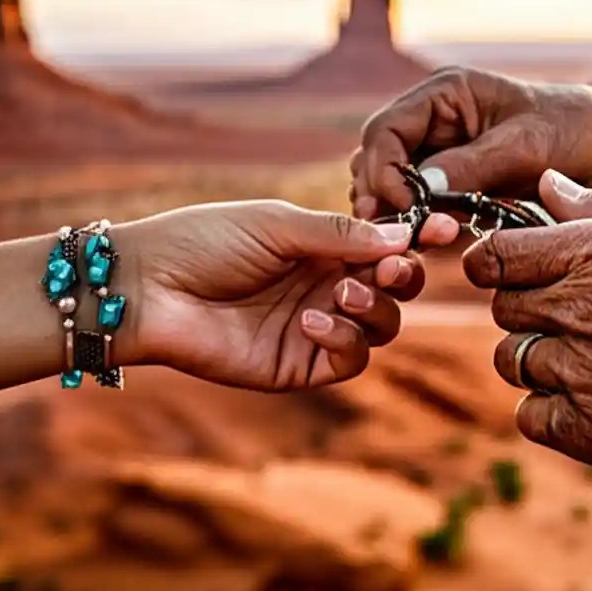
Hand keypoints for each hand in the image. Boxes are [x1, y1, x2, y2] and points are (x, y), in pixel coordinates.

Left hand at [121, 201, 458, 390]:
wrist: (146, 288)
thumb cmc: (203, 241)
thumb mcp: (277, 224)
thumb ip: (341, 234)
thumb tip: (404, 234)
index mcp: (321, 246)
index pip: (384, 246)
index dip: (416, 239)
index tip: (444, 227)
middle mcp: (324, 286)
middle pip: (395, 290)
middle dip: (404, 277)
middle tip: (393, 268)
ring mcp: (314, 328)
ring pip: (381, 327)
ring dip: (376, 309)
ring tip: (342, 293)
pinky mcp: (297, 366)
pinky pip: (349, 361)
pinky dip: (345, 341)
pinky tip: (314, 322)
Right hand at [350, 67, 591, 217]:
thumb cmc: (572, 131)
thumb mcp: (526, 146)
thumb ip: (471, 165)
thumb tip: (419, 191)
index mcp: (446, 92)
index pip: (385, 129)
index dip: (382, 170)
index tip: (400, 208)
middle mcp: (433, 117)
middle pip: (377, 157)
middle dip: (382, 195)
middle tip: (397, 234)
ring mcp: (438, 149)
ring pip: (390, 182)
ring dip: (396, 212)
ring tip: (413, 241)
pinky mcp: (450, 179)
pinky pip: (416, 202)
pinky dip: (417, 222)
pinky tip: (429, 242)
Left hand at [463, 171, 591, 504]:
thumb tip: (547, 186)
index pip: (496, 251)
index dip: (497, 254)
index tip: (514, 261)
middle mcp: (582, 311)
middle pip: (502, 305)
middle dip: (525, 300)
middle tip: (575, 306)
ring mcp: (584, 376)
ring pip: (513, 360)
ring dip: (540, 354)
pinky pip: (532, 416)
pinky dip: (551, 407)